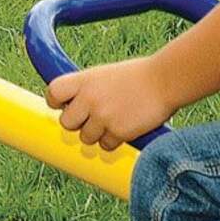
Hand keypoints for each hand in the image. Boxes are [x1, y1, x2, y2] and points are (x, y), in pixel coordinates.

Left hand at [44, 55, 176, 151]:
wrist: (166, 80)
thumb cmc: (138, 76)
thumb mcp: (106, 75)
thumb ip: (88, 89)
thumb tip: (73, 107)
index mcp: (84, 80)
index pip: (53, 93)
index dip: (56, 102)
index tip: (64, 105)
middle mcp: (89, 98)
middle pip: (66, 123)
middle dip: (78, 123)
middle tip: (94, 117)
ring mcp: (103, 116)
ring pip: (86, 138)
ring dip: (98, 134)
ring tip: (115, 120)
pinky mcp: (118, 132)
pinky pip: (106, 146)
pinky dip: (114, 141)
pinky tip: (126, 127)